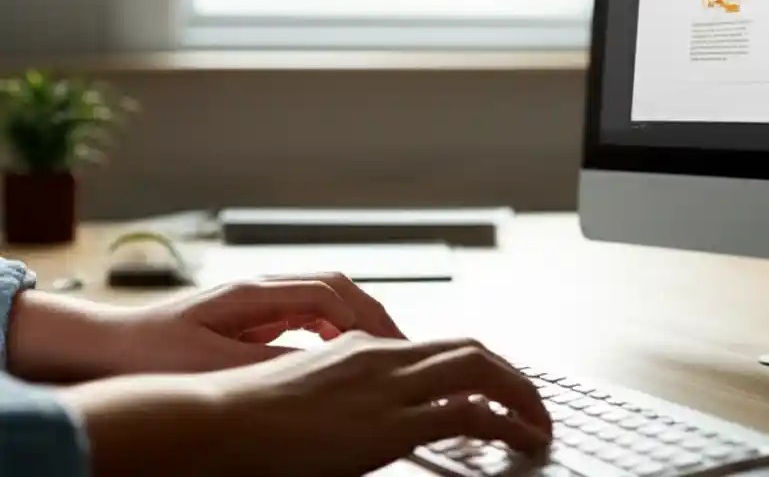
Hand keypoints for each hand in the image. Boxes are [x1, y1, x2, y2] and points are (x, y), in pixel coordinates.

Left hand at [8, 273, 405, 381]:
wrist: (108, 345)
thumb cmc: (150, 352)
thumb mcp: (211, 365)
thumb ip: (267, 363)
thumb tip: (318, 370)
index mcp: (254, 294)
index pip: (328, 295)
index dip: (364, 320)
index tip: (387, 347)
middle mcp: (262, 290)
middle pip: (337, 289)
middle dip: (374, 315)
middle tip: (402, 347)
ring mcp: (260, 301)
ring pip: (328, 301)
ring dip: (360, 322)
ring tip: (385, 352)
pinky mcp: (256, 318)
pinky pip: (311, 317)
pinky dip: (338, 332)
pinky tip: (347, 356)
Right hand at [62, 333, 552, 476]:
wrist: (212, 422)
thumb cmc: (243, 417)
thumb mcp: (307, 396)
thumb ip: (347, 401)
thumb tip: (366, 423)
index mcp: (362, 348)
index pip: (439, 346)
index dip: (479, 364)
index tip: (499, 385)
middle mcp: (382, 356)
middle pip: (471, 350)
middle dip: (511, 375)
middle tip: (531, 403)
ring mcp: (388, 386)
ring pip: (480, 372)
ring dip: (520, 396)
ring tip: (538, 424)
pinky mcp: (389, 423)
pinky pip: (469, 414)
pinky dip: (506, 422)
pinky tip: (520, 439)